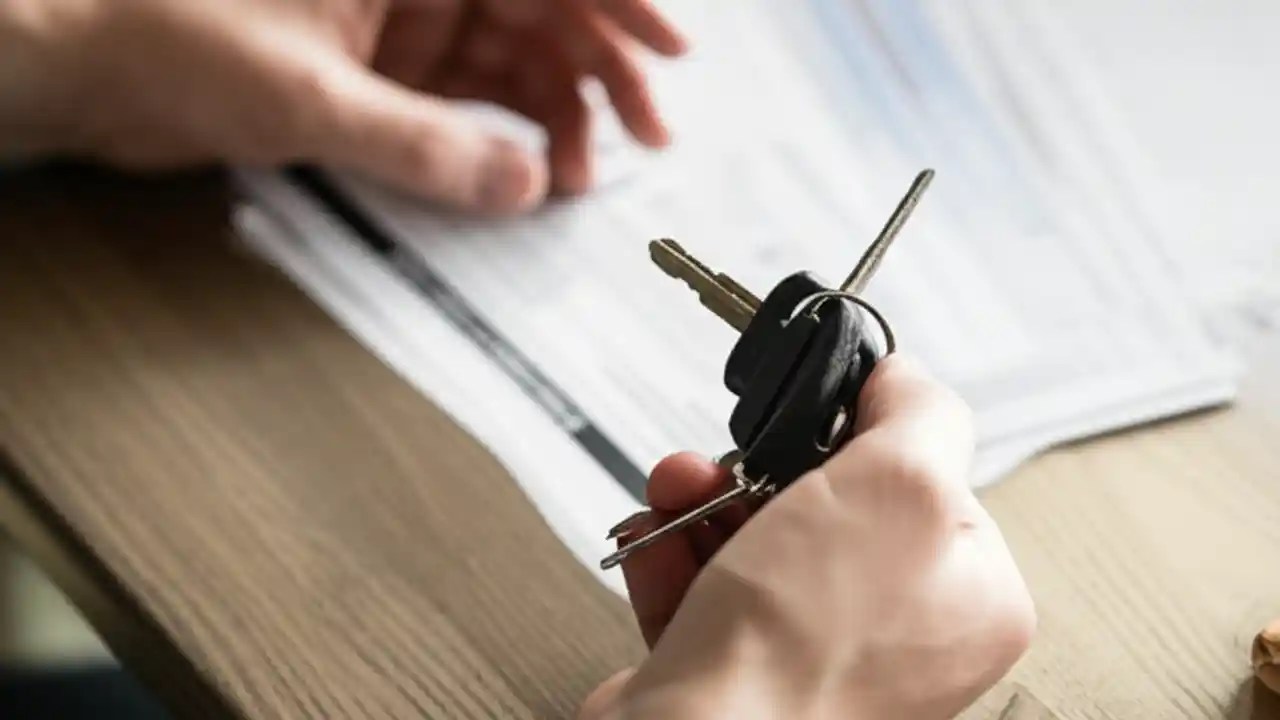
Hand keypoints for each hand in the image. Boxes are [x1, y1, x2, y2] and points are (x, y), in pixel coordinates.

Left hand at [0, 0, 684, 212]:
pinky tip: (527, 170)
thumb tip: (516, 181)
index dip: (617, 3)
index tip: (667, 48)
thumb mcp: (307, 96)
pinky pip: (466, 101)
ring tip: (574, 174)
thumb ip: (422, 146)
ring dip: (553, 114)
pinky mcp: (382, 72)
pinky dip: (502, 136)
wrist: (87, 67)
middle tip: (638, 134)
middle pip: (542, 12)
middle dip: (597, 72)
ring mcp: (401, 24)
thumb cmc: (162, 31)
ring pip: (511, 61)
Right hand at [581, 355, 1035, 719]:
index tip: (817, 418)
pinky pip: (706, 585)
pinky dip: (672, 552)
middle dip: (761, 466)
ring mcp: (816, 654)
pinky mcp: (739, 666)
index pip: (928, 477)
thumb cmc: (806, 651)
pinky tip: (655, 539)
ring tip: (678, 490)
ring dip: (704, 499)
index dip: (862, 434)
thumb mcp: (898, 486)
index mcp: (970, 595)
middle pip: (830, 501)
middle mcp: (901, 631)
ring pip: (758, 538)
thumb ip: (921, 413)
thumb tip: (906, 379)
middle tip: (735, 459)